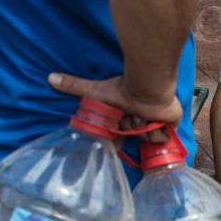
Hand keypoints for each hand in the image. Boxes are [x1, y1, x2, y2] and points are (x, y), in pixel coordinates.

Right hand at [48, 73, 180, 141]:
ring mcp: (156, 122)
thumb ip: (73, 85)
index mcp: (126, 114)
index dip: (117, 140)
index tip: (116, 143)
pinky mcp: (170, 124)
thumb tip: (49, 77)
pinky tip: (155, 119)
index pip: (120, 135)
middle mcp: (140, 119)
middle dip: (130, 127)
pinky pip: (161, 138)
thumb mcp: (94, 91)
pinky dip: (157, 130)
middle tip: (130, 115)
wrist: (147, 89)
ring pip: (146, 137)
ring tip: (143, 113)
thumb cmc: (122, 90)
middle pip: (132, 135)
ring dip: (143, 126)